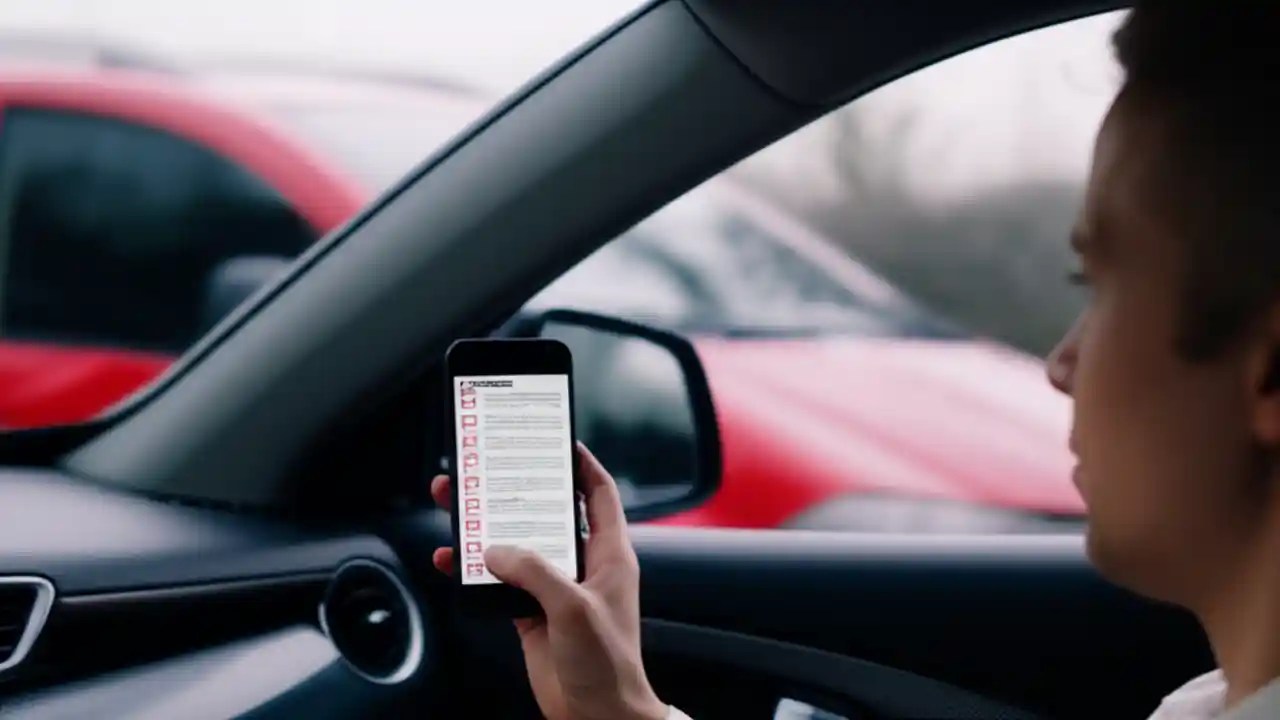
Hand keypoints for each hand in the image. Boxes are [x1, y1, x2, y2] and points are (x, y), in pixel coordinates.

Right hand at [431, 443, 667, 719]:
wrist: (597, 715)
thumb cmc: (607, 663)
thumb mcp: (573, 607)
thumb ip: (535, 571)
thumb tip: (497, 549)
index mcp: (608, 554)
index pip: (598, 494)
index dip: (581, 464)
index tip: (558, 440)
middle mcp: (581, 566)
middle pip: (545, 514)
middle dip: (514, 489)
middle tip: (485, 468)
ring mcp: (554, 590)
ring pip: (515, 545)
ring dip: (486, 527)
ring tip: (456, 503)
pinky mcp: (529, 614)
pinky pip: (497, 581)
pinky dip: (473, 570)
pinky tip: (452, 560)